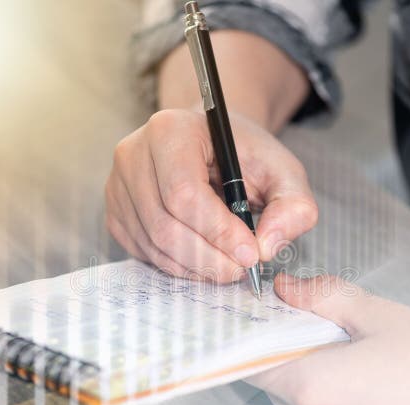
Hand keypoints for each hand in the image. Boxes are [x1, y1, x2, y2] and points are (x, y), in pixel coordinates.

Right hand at [104, 109, 316, 282]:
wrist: (212, 147)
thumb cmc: (245, 157)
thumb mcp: (283, 172)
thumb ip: (292, 207)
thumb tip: (267, 247)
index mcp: (170, 130)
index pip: (184, 192)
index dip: (217, 231)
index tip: (250, 254)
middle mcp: (134, 154)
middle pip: (164, 223)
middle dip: (207, 256)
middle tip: (242, 270)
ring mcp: (118, 185)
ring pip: (153, 243)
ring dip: (194, 266)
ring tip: (228, 267)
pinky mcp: (116, 212)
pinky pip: (143, 252)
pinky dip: (177, 266)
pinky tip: (204, 260)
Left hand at [248, 273, 409, 404]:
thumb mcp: (381, 315)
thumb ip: (322, 298)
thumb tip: (284, 288)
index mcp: (312, 389)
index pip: (252, 363)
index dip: (254, 336)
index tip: (265, 315)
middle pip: (279, 384)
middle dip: (294, 354)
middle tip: (331, 329)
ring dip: (318, 380)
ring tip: (366, 358)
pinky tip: (380, 388)